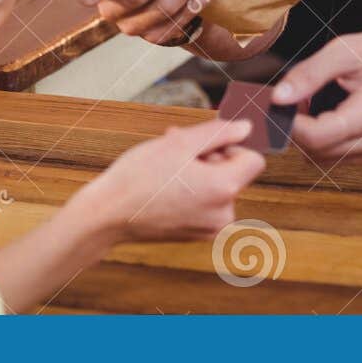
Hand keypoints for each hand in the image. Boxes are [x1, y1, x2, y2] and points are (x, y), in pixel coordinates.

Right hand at [74, 119, 265, 241]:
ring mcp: (209, 228)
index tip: (205, 142)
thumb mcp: (179, 143)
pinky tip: (164, 182)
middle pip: (232, 173)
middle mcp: (223, 214)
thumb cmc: (139, 176)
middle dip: (208, 155)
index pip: (253, 159)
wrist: (107, 215)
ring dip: (196, 170)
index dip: (231, 145)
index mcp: (224, 189)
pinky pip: (204, 203)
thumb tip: (246, 128)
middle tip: (175, 145)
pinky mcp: (194, 234)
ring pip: (216, 186)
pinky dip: (190, 189)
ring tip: (165, 163)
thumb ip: (218, 133)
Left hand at [273, 30, 361, 161]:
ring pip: (321, 158)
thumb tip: (278, 97)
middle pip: (316, 151)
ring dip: (307, 135)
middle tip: (295, 97)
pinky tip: (326, 114)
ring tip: (312, 102)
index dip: (291, 123)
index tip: (280, 101)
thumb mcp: (345, 50)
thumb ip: (309, 74)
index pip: (317, 138)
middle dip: (296, 126)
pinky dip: (321, 139)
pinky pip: (334, 157)